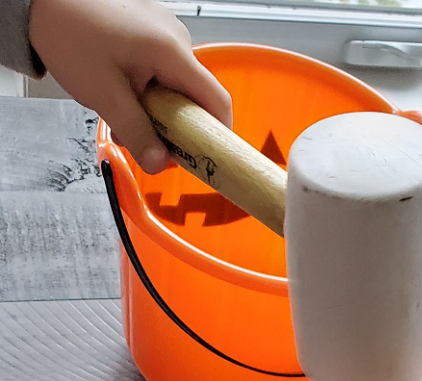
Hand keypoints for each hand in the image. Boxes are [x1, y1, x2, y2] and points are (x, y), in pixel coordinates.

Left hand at [28, 0, 231, 173]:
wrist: (44, 0)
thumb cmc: (70, 34)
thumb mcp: (104, 96)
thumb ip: (136, 133)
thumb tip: (160, 164)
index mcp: (172, 51)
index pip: (217, 101)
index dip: (217, 135)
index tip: (205, 159)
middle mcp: (176, 38)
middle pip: (196, 98)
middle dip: (175, 128)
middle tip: (146, 142)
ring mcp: (165, 33)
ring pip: (177, 87)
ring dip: (157, 112)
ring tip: (123, 115)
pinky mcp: (151, 33)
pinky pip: (163, 72)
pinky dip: (149, 93)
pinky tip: (123, 96)